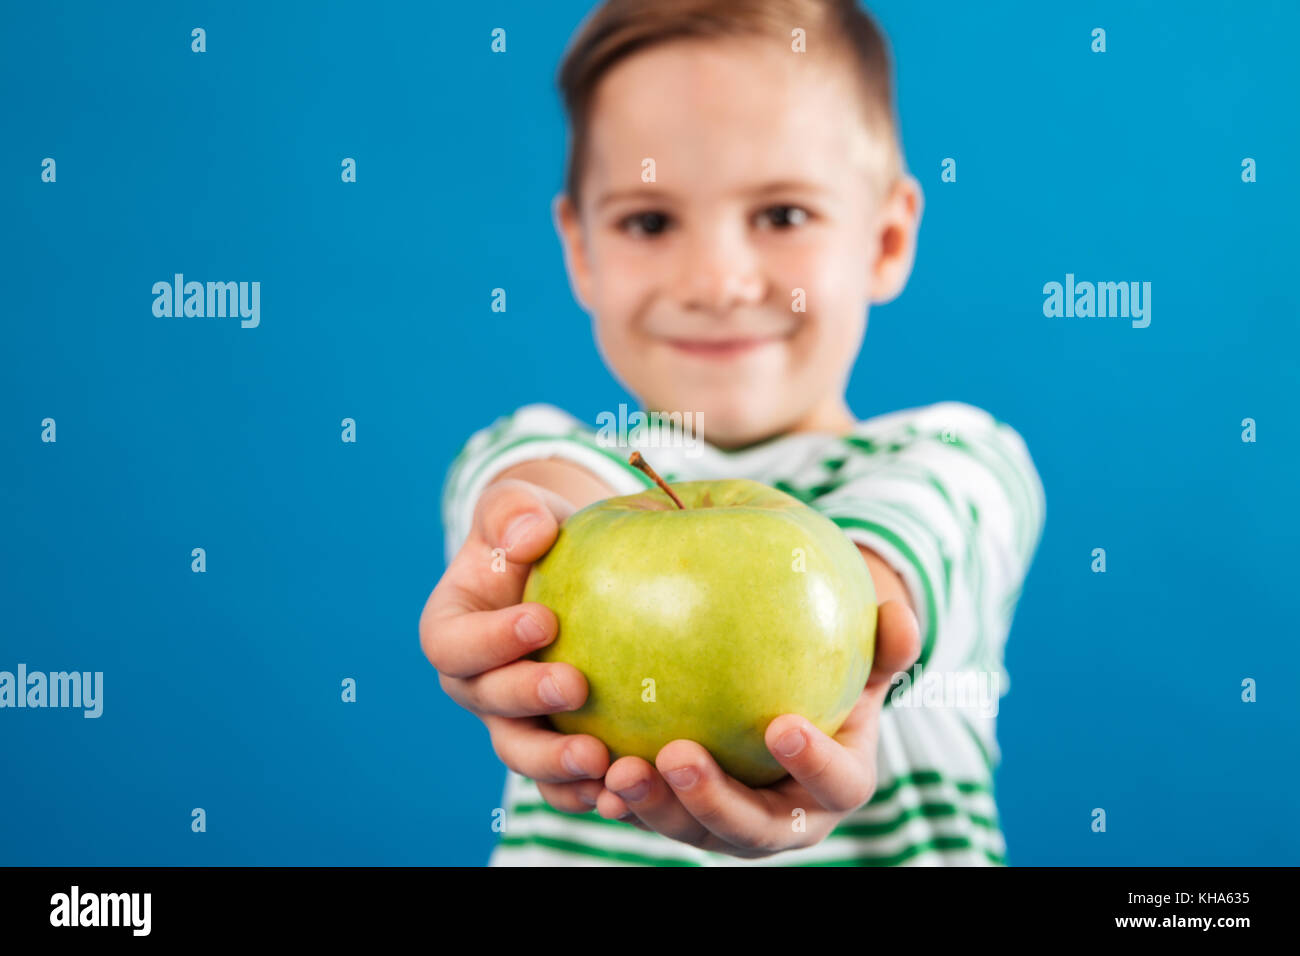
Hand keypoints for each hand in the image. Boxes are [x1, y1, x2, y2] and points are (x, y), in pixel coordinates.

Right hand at [419, 479, 611, 812]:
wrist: (569, 567)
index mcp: (451, 630)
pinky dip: (585, 792)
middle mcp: (474, 684)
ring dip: (556, 763)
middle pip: (488, 706)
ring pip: (522, 754)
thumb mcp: (516, 507)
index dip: (491, 639)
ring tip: (600, 759)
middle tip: (576, 685)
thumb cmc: (535, 532)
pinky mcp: (555, 742)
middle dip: (528, 699)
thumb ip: (512, 512)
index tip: (543, 620)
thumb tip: (531, 534)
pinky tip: (621, 793)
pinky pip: (561, 780)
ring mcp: (513, 719)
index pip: (454, 644)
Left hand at [594, 599, 921, 857]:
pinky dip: (621, 802)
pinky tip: (588, 775)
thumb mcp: (861, 658)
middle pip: (752, 828)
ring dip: (653, 807)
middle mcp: (785, 821)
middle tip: (674, 755)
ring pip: (692, 831)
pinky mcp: (684, 819)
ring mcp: (730, 827)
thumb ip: (884, 642)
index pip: (835, 785)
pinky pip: (652, 817)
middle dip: (712, 800)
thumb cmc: (828, 676)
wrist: (783, 708)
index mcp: (835, 783)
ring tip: (617, 770)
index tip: (781, 723)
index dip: (813, 763)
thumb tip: (899, 612)